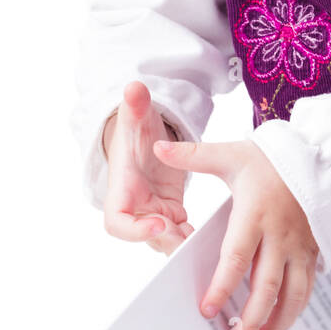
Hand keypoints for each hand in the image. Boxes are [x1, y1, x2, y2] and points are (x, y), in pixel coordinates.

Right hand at [103, 81, 193, 255]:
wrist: (145, 140)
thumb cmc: (136, 132)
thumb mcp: (138, 118)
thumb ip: (135, 106)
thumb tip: (133, 87)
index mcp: (122, 191)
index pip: (117, 223)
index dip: (134, 230)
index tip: (158, 224)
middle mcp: (136, 208)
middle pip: (147, 238)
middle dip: (167, 241)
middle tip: (192, 236)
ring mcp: (153, 214)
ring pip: (166, 241)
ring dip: (183, 243)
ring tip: (205, 241)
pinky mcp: (170, 214)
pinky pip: (181, 233)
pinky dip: (194, 237)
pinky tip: (212, 236)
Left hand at [154, 137, 319, 329]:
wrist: (319, 157)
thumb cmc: (271, 159)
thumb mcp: (231, 154)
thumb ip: (193, 155)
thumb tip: (157, 146)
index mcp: (256, 213)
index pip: (237, 256)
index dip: (222, 285)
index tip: (207, 310)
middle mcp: (280, 235)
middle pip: (266, 285)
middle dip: (250, 318)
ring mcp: (300, 246)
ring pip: (292, 294)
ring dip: (276, 323)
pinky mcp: (312, 252)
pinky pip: (306, 288)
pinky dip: (293, 312)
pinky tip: (279, 327)